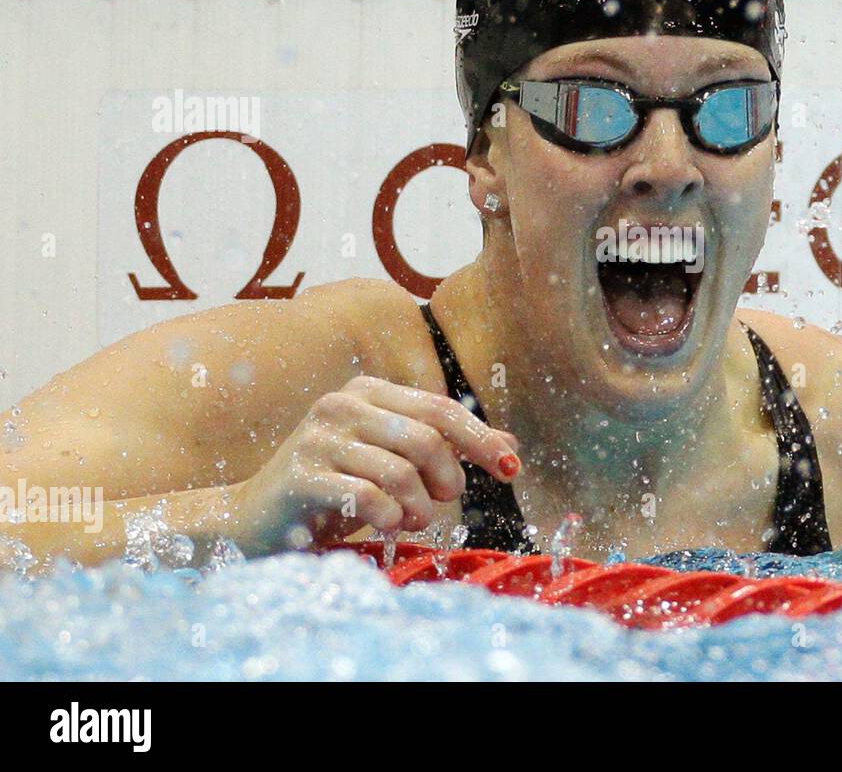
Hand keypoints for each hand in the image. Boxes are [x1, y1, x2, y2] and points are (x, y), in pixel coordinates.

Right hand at [228, 375, 519, 554]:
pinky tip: (386, 524)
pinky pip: (370, 496)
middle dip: (447, 478)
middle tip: (442, 503)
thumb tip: (510, 445)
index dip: (481, 438)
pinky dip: (390, 517)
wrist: (255, 519)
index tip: (512, 469)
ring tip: (412, 520)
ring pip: (401, 471)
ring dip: (419, 507)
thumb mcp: (393, 463)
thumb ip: (446, 450)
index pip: (441, 409)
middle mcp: (342, 404)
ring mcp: (318, 437)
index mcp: (369, 392)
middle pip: (427, 437)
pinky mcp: (301, 475)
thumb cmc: (335, 490)